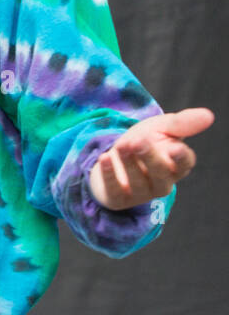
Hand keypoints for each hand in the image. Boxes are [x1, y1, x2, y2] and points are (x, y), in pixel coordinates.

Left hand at [87, 107, 214, 210]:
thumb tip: (208, 115)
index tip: (175, 147)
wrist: (115, 155)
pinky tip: (104, 158)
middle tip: (138, 141)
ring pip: (138, 181)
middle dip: (150, 157)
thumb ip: (182, 123)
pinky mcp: (118, 199)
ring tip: (121, 145)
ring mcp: (141, 193)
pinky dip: (110, 174)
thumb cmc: (146, 141)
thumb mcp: (162, 128)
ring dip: (129, 163)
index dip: (180, 157)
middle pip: (160, 173)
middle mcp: (163, 182)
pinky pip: (115, 190)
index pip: (184, 163)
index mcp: (177, 165)